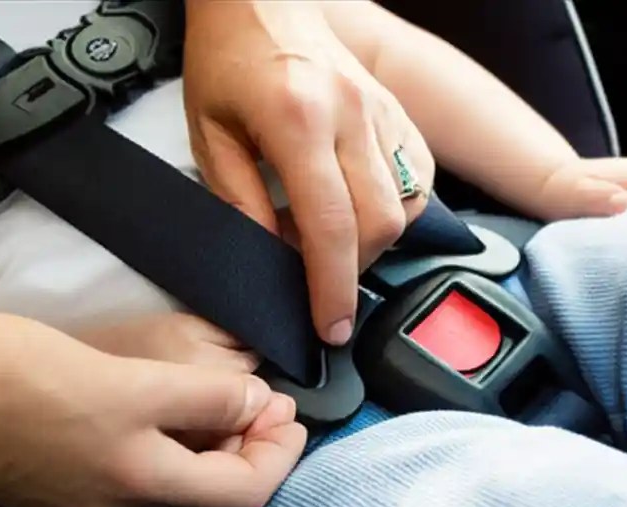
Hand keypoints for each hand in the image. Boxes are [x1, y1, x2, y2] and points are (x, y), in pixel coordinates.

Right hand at [0, 311, 304, 506]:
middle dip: (244, 447)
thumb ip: (199, 396)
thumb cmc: (8, 369)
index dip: (279, 453)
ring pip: (163, 484)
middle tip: (260, 399)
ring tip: (212, 398)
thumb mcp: (123, 375)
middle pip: (205, 494)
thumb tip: (255, 403)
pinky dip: (154, 450)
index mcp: (134, 483)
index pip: (242, 494)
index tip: (289, 411)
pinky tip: (148, 411)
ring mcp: (73, 504)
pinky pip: (120, 477)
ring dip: (200, 448)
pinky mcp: (43, 489)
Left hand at [183, 0, 432, 345]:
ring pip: (406, 204)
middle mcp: (351, 114)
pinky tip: (361, 212)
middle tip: (320, 291)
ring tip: (333, 247)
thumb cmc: (227, 59)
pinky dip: (396, 208)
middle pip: (379, 223)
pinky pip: (417, 176)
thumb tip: (266, 260)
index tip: (327, 326)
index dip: (332, 288)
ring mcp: (382, 110)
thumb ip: (236, 201)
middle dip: (353, 272)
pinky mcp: (397, 109)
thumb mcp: (209, 134)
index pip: (330, 227)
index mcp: (298, 120)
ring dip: (373, 242)